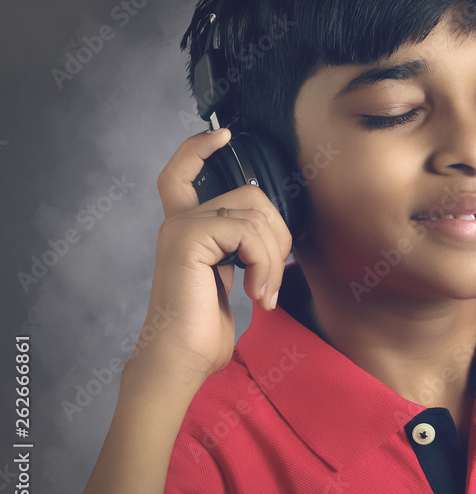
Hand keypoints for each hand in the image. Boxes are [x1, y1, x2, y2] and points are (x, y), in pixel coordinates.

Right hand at [130, 128, 293, 383]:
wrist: (180, 359)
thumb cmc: (203, 329)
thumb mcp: (229, 278)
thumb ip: (240, 249)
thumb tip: (277, 233)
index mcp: (186, 229)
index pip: (181, 173)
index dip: (199, 147)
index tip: (225, 134)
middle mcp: (179, 221)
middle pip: (251, 195)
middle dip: (278, 236)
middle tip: (273, 280)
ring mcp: (181, 226)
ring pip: (256, 215)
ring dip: (274, 259)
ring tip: (265, 293)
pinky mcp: (187, 237)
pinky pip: (248, 232)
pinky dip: (265, 263)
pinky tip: (257, 294)